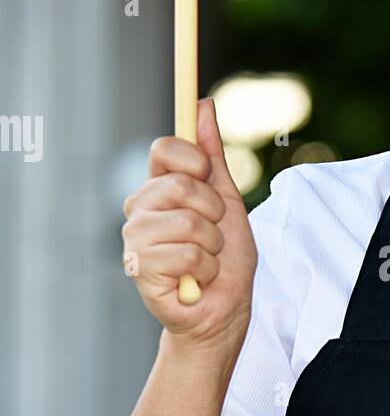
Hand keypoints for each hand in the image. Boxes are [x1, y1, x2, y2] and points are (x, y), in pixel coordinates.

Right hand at [121, 98, 257, 353]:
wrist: (223, 311)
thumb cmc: (226, 259)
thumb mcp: (228, 201)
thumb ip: (213, 156)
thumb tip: (204, 104)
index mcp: (158, 188)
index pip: (164, 148)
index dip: (195, 160)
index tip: (208, 177)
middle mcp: (140, 209)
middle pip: (178, 184)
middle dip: (213, 212)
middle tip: (214, 235)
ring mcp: (135, 239)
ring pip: (187, 222)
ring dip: (212, 246)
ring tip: (207, 261)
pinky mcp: (139, 269)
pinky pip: (186, 254)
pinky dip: (206, 270)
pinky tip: (197, 281)